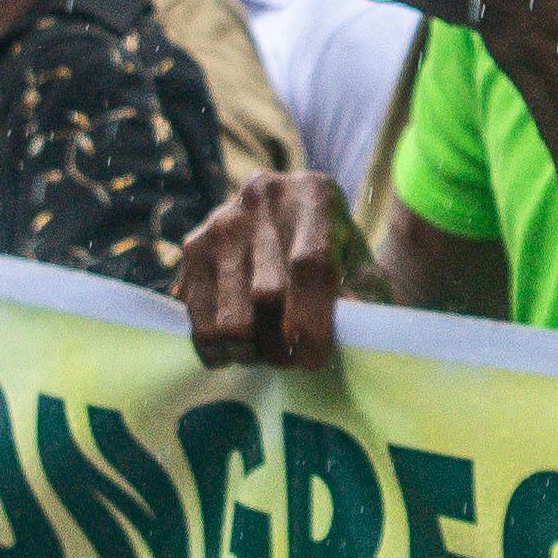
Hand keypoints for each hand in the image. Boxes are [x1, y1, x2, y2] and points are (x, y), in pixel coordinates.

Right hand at [174, 172, 349, 371]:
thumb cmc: (337, 250)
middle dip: (282, 346)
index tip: (314, 357)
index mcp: (314, 196)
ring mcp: (222, 223)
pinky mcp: (193, 248)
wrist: (294, 217)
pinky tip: (241, 345)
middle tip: (294, 360)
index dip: (312, 321)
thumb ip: (364, 295)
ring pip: (228, 317)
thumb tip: (350, 323)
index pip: (310, 266)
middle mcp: (263, 200)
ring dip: (250, 352)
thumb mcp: (363, 266)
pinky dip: (220, 350)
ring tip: (268, 351)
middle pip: (266, 296)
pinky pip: (199, 322)